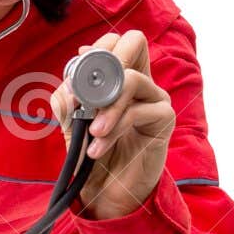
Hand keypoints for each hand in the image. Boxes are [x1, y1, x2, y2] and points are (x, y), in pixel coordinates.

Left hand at [50, 30, 174, 220]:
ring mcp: (156, 99)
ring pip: (132, 79)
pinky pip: (138, 111)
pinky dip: (114, 128)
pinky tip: (98, 147)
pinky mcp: (164, 120)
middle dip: (105, 65)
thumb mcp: (71, 121)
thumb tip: (74, 71)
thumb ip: (69, 95)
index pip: (116, 40)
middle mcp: (141, 82)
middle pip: (135, 41)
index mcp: (120, 77)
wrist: (106, 192)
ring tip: (93, 131)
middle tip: (88, 95)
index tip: (76, 78)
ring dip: (106, 106)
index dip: (96, 51)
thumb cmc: (91, 154)